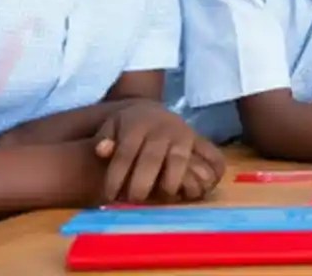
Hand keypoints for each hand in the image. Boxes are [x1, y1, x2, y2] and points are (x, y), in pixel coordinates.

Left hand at [93, 101, 224, 202]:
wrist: (151, 111)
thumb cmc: (127, 126)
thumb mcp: (111, 126)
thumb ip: (104, 139)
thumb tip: (102, 150)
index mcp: (137, 126)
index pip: (126, 153)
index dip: (117, 176)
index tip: (110, 196)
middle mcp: (161, 129)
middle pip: (152, 158)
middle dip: (142, 182)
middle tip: (134, 200)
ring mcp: (182, 135)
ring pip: (178, 159)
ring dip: (170, 181)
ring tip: (162, 198)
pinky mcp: (198, 141)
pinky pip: (208, 154)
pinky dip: (209, 170)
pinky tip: (199, 189)